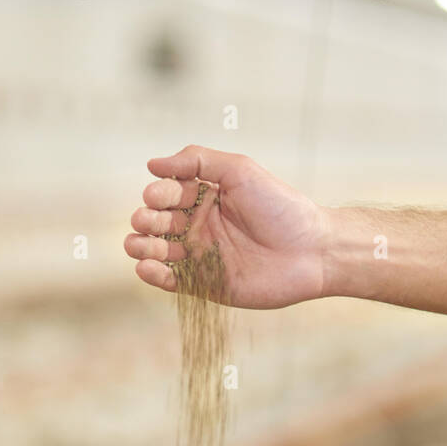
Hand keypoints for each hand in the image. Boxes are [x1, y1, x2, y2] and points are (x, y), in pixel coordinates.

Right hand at [124, 145, 331, 308]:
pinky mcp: (206, 284)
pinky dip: (153, 275)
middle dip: (146, 219)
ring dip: (141, 246)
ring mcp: (202, 256)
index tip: (159, 196)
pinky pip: (172, 281)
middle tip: (147, 220)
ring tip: (136, 244)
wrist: (310, 251)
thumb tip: (152, 163)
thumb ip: (197, 160)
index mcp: (206, 197)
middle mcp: (200, 226)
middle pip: (158, 222)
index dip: (158, 194)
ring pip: (159, 251)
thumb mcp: (239, 170)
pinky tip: (144, 267)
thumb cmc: (280, 206)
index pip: (168, 193)